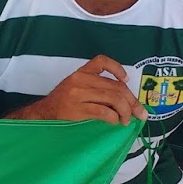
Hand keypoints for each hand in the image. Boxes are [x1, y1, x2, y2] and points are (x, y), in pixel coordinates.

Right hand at [15, 56, 147, 124]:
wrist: (42, 116)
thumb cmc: (62, 104)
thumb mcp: (75, 87)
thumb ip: (95, 87)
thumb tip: (124, 99)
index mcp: (81, 73)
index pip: (101, 61)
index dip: (117, 69)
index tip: (126, 80)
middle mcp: (80, 80)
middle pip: (115, 87)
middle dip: (132, 101)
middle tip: (139, 113)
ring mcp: (78, 94)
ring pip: (113, 99)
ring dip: (125, 112)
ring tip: (126, 120)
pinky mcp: (78, 109)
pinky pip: (104, 112)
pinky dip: (114, 118)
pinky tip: (114, 122)